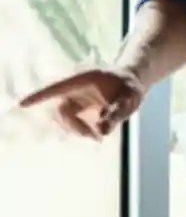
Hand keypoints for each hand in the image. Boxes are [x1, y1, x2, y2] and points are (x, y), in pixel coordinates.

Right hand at [19, 65, 146, 139]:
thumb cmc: (130, 87)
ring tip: (98, 137)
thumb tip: (101, 130)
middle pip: (61, 110)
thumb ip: (118, 112)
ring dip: (77, 130)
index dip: (40, 96)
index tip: (23, 104)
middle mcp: (74, 89)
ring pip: (65, 119)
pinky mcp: (77, 110)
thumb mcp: (130, 97)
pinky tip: (97, 134)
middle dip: (73, 125)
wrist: (131, 84)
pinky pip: (72, 123)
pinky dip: (83, 131)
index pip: (57, 88)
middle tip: (93, 136)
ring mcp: (74, 100)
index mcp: (83, 79)